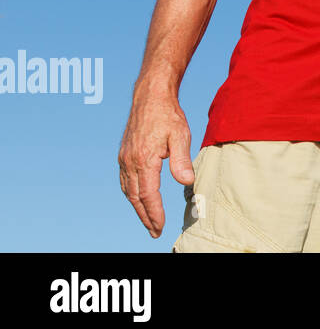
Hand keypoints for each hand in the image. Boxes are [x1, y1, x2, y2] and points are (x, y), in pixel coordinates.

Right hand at [118, 90, 194, 237]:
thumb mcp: (180, 135)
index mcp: (144, 160)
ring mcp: (124, 159)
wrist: (150, 97)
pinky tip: (140, 199)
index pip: (148, 195)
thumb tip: (186, 182)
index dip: (154, 213)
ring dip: (138, 208)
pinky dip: (132, 194)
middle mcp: (130, 162)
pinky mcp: (124, 155)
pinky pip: (126, 181)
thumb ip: (181, 160)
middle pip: (136, 198)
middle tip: (154, 232)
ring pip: (129, 191)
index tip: (160, 227)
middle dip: (145, 217)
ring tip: (148, 220)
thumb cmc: (168, 115)